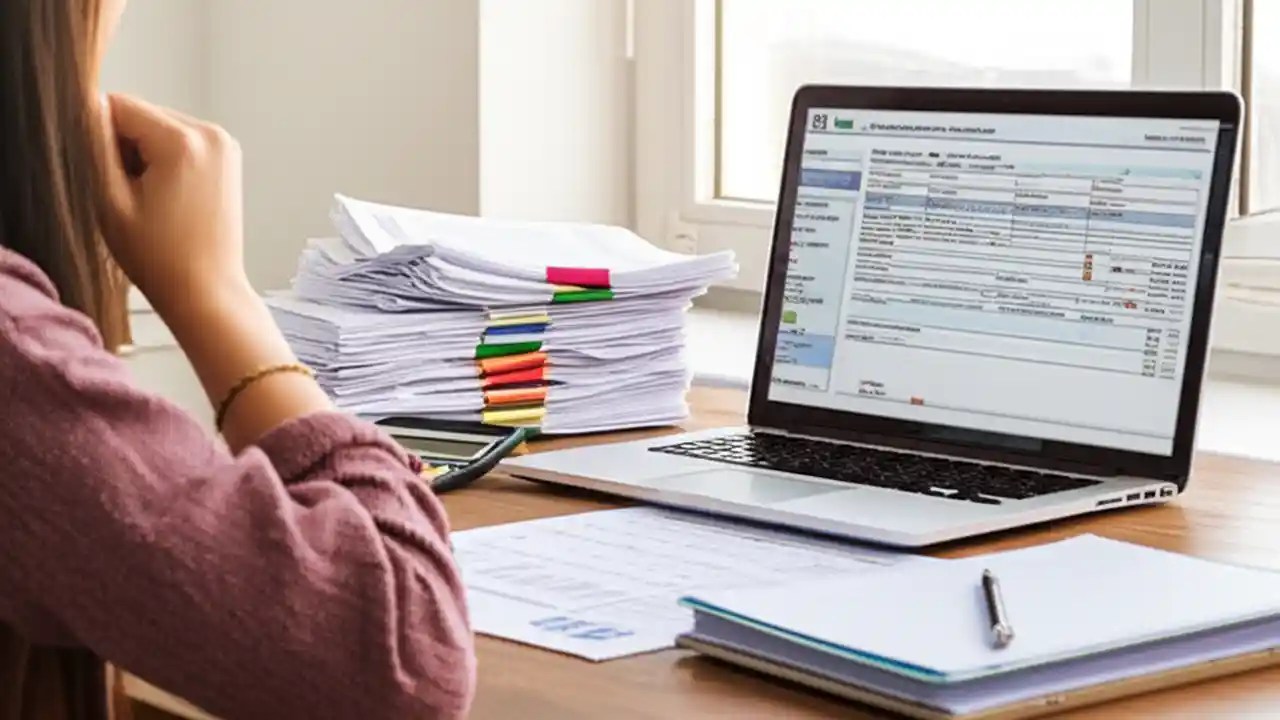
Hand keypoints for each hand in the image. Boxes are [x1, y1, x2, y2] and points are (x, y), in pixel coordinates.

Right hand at [97, 94, 249, 310]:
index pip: (117, 104)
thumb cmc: (158, 257)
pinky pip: (180, 141)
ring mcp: (224, 144)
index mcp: (183, 141)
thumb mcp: (110, 200)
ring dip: (145, 154)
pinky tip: (169, 197)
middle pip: (142, 114)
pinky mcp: (228, 157)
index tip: (108, 177)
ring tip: (152, 200)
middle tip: (131, 195)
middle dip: (126, 146)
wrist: (206, 291)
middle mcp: (211, 133)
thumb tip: (86, 102)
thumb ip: (95, 144)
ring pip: (159, 127)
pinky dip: (166, 160)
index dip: (99, 137)